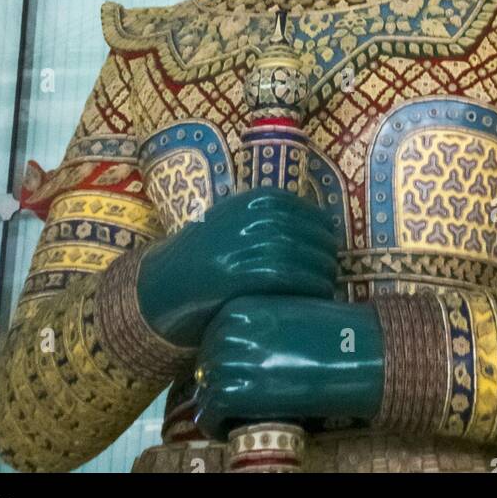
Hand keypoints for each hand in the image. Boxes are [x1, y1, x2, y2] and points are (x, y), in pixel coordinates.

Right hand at [136, 190, 338, 348]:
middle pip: (307, 234)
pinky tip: (315, 296)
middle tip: (332, 270)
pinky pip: (286, 278)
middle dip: (326, 253)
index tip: (329, 244)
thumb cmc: (207, 254)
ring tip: (327, 286)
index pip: (305, 210)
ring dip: (322, 273)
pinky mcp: (239, 274)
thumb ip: (268, 219)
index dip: (323, 230)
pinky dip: (307, 287)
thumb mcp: (236, 221)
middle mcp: (250, 218)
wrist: (164, 281)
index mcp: (252, 200)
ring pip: (301, 256)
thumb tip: (319, 228)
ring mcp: (244, 245)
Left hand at [193, 295, 383, 439]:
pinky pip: (211, 414)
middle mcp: (227, 331)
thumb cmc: (330, 333)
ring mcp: (229, 360)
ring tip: (243, 412)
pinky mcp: (234, 392)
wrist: (356, 353)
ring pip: (206, 389)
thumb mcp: (287, 313)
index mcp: (240, 307)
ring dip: (220, 403)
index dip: (225, 358)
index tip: (242, 372)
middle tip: (244, 396)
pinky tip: (238, 424)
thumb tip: (239, 351)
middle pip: (206, 363)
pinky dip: (219, 424)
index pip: (213, 337)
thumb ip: (258, 326)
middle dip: (220, 381)